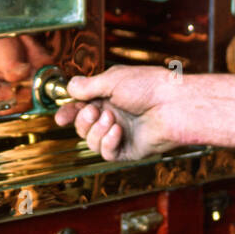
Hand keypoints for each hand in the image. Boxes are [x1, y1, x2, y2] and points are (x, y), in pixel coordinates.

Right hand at [54, 66, 177, 161]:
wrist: (173, 105)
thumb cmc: (149, 86)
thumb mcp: (113, 79)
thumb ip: (88, 86)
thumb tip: (70, 87)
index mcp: (110, 97)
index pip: (81, 107)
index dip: (69, 113)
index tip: (61, 118)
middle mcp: (114, 116)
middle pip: (82, 126)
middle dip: (83, 119)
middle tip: (95, 110)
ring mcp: (121, 134)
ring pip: (91, 142)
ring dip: (96, 130)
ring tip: (112, 119)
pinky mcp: (128, 150)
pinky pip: (105, 153)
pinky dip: (107, 142)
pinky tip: (117, 131)